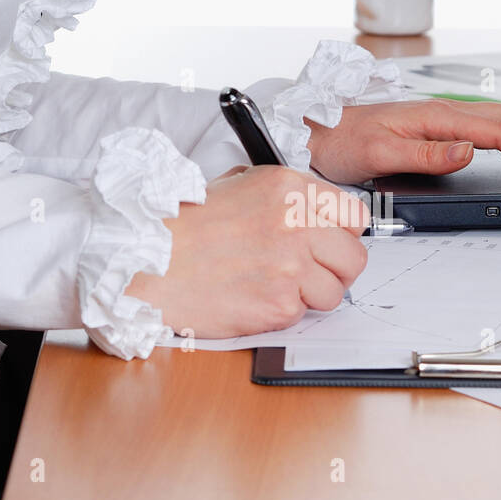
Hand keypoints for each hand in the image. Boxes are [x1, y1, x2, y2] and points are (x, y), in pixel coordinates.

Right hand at [125, 165, 369, 337]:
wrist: (147, 261)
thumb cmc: (183, 226)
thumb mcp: (237, 185)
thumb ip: (283, 197)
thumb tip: (315, 212)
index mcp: (290, 188)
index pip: (353, 215)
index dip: (341, 234)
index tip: (328, 243)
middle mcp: (298, 222)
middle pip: (353, 257)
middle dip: (334, 270)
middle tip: (307, 273)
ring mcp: (292, 264)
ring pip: (334, 292)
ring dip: (310, 296)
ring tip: (273, 287)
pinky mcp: (279, 302)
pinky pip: (302, 314)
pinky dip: (281, 312)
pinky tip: (252, 298)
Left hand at [306, 99, 500, 184]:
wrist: (315, 129)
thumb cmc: (342, 144)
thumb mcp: (379, 155)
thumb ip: (425, 153)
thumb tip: (468, 150)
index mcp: (437, 118)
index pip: (497, 135)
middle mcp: (447, 111)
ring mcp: (446, 114)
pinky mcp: (442, 121)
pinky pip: (493, 117)